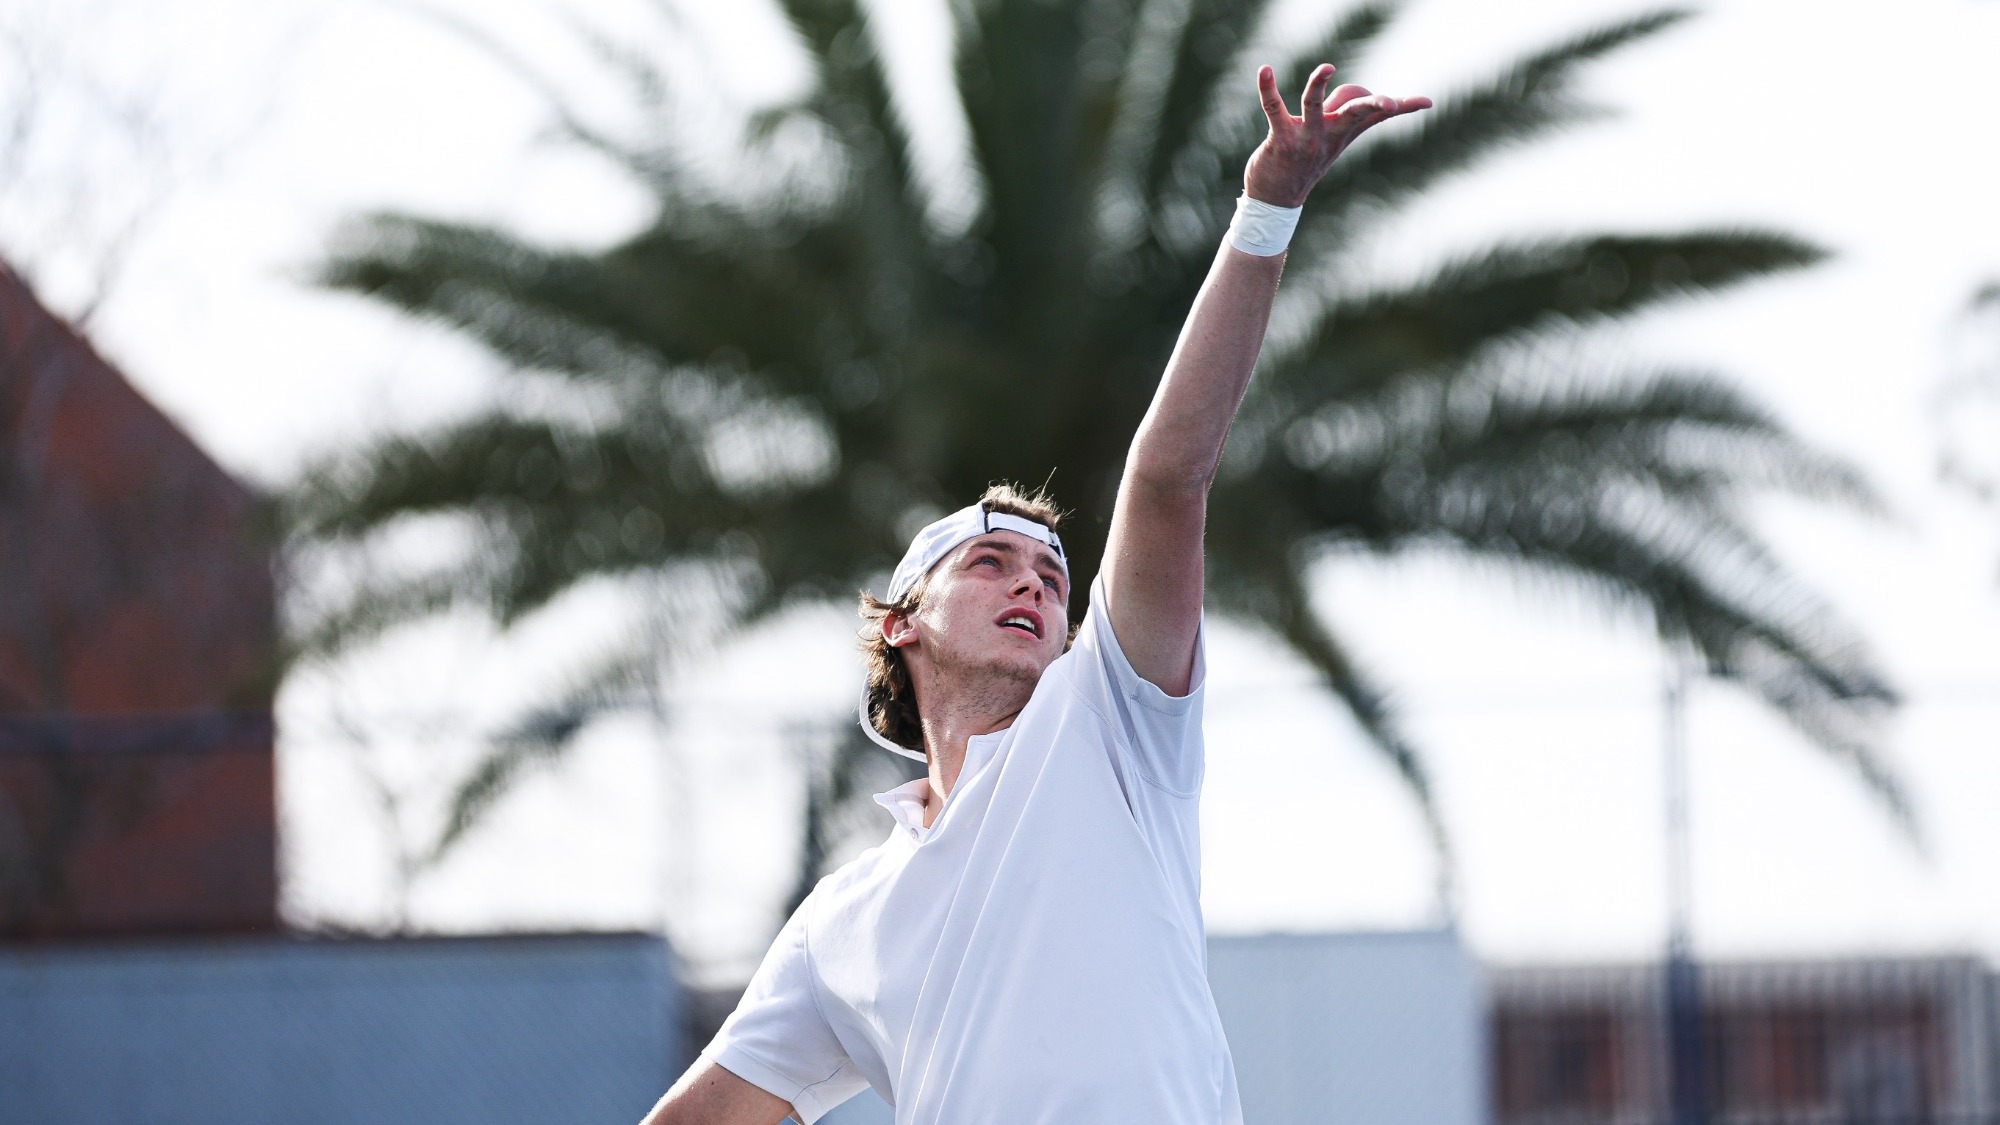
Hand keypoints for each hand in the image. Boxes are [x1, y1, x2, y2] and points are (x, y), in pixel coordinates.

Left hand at [1244, 63, 1430, 207]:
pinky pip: (1274, 109)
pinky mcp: (1280, 140)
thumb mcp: (1328, 137)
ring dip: (1319, 85)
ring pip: (1314, 105)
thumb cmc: (1302, 162)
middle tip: (1390, 104)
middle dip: (1374, 105)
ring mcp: (1305, 139)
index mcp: (1344, 133)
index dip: (1403, 107)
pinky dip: (1268, 89)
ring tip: (1326, 68)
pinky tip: (1265, 70)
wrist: (1275, 201)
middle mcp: (1329, 135)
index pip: (1377, 116)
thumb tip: (1361, 90)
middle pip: (1357, 113)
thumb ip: (1341, 109)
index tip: (1428, 102)